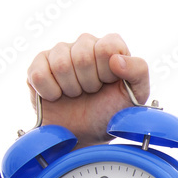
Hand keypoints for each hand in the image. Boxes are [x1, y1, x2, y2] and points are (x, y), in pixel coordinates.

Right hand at [26, 33, 149, 148]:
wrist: (86, 133)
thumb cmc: (112, 111)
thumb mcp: (136, 94)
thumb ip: (139, 71)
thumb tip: (116, 59)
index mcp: (110, 46)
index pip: (106, 46)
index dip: (107, 71)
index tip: (108, 83)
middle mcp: (85, 43)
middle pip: (82, 55)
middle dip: (89, 82)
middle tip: (92, 92)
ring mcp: (59, 52)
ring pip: (60, 64)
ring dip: (71, 88)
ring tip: (77, 94)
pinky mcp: (38, 65)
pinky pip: (39, 74)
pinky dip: (50, 92)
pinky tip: (57, 96)